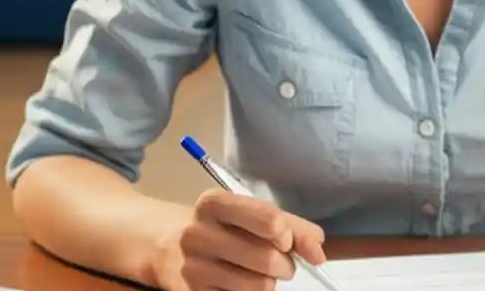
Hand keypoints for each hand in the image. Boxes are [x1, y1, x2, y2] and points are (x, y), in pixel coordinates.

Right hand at [164, 189, 327, 290]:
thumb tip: (318, 252)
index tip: (286, 240)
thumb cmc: (221, 225)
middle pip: (268, 258)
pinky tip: (238, 282)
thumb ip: (291, 225)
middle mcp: (198, 233)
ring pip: (259, 286)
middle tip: (277, 261)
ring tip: (258, 272)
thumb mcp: (248, 213)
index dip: (288, 235)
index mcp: (214, 203)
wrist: (165, 243)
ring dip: (269, 282)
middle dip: (284, 264)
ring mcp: (192, 267)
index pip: (269, 219)